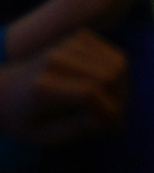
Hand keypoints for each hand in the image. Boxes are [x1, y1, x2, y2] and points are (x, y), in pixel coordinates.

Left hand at [0, 30, 127, 148]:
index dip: (109, 110)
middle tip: (117, 118)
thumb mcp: (41, 136)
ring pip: (117, 62)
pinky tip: (108, 88)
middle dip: (121, 98)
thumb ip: (75, 129)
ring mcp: (68, 44)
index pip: (90, 93)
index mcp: (41, 87)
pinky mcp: (79, 37)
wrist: (4, 89)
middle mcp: (55, 59)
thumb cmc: (22, 119)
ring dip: (123, 86)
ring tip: (114, 104)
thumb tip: (108, 117)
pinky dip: (118, 73)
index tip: (114, 127)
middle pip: (109, 74)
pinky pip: (114, 54)